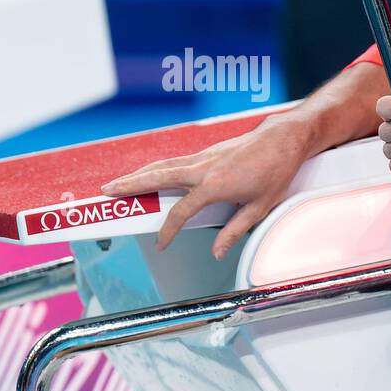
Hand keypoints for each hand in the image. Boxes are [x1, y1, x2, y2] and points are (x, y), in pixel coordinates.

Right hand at [101, 116, 315, 258]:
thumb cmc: (276, 171)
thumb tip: (217, 251)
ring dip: (137, 173)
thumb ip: (234, 231)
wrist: (284, 138)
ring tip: (117, 182)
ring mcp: (202, 157)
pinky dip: (155, 167)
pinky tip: (147, 172)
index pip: (181, 212)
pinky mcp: (206, 152)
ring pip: (162, 165)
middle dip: (130, 184)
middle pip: (157, 176)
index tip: (160, 244)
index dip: (167, 231)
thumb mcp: (259, 208)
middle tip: (107, 191)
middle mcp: (203, 168)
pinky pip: (173, 160)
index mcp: (214, 185)